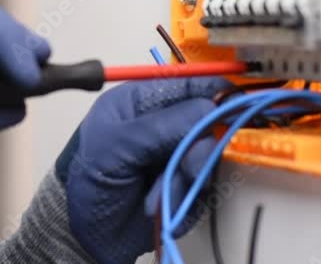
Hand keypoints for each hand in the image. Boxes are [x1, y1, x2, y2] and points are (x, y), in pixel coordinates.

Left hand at [55, 77, 229, 263]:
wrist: (88, 235)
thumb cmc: (88, 181)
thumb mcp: (116, 146)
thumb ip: (162, 126)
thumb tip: (207, 108)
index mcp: (139, 101)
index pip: (185, 84)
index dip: (212, 91)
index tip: (233, 105)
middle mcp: (161, 124)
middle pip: (205, 122)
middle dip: (195, 149)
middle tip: (186, 168)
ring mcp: (175, 153)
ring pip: (206, 156)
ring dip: (185, 179)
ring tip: (155, 197)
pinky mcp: (185, 181)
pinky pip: (203, 184)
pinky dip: (184, 197)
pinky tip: (159, 206)